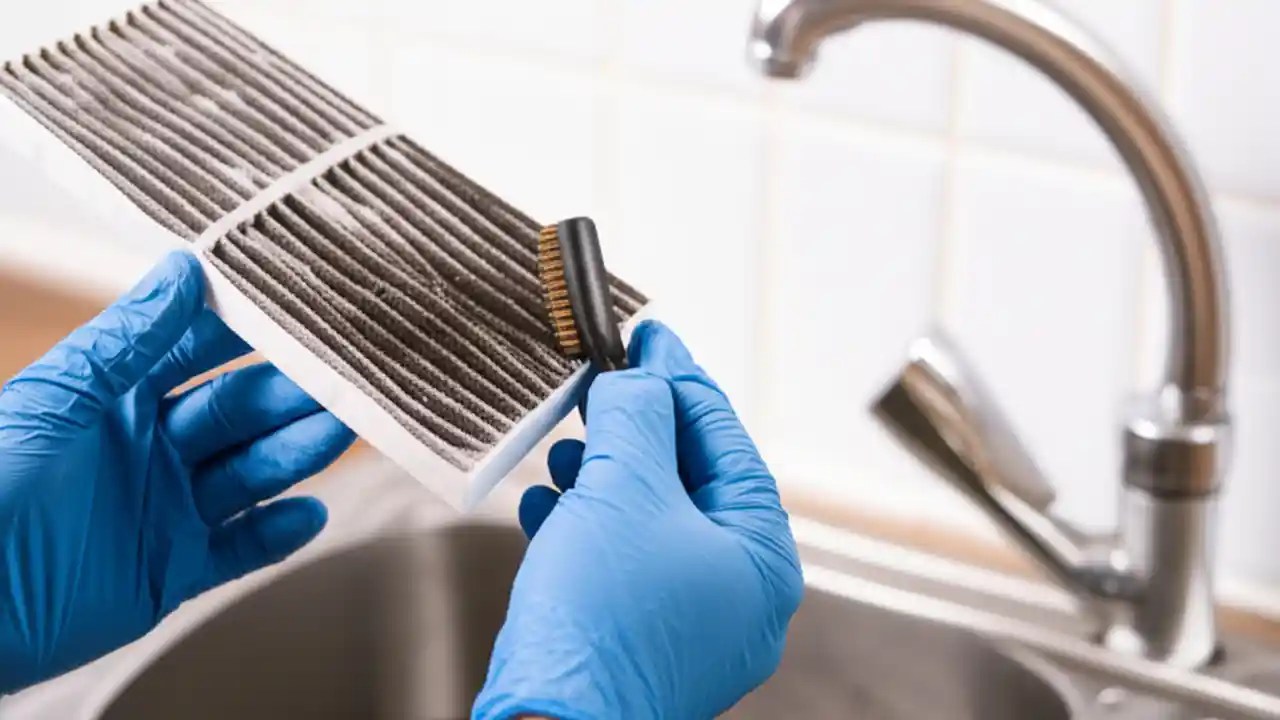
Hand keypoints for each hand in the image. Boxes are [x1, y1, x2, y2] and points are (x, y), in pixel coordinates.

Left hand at [0, 251, 353, 692]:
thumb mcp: (54, 399)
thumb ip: (125, 340)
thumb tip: (182, 270)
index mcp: (115, 398)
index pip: (197, 350)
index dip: (247, 329)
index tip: (301, 308)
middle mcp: (148, 448)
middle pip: (237, 411)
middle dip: (290, 392)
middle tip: (343, 376)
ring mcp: (164, 510)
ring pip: (250, 473)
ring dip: (297, 451)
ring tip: (340, 430)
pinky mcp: (171, 572)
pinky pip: (240, 548)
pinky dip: (278, 532)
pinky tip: (309, 511)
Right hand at [473, 321, 802, 719]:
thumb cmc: (602, 620)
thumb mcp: (625, 491)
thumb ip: (640, 418)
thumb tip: (645, 375)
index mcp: (761, 559)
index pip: (728, 445)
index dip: (683, 382)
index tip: (651, 338)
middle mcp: (737, 596)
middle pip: (690, 483)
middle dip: (638, 432)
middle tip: (605, 383)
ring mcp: (689, 625)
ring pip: (651, 524)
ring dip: (606, 476)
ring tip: (570, 445)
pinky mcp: (638, 642)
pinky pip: (622, 566)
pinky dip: (587, 528)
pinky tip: (549, 506)